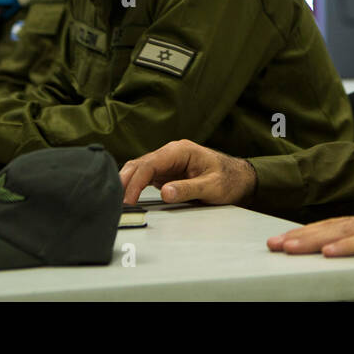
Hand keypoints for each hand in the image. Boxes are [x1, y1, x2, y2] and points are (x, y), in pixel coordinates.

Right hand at [117, 139, 256, 205]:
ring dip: (126, 183)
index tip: (129, 199)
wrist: (238, 178)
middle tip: (115, 202)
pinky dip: (133, 185)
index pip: (150, 164)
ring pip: (138, 169)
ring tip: (116, 201)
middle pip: (139, 164)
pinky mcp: (165, 173)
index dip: (136, 182)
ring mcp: (166, 162)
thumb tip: (165, 192)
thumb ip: (188, 189)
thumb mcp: (212, 187)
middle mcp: (170, 153)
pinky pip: (144, 176)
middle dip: (125, 181)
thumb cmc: (228, 179)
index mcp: (180, 150)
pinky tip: (126, 197)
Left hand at [267, 210, 353, 300]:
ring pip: (349, 229)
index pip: (334, 228)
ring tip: (293, 248)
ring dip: (318, 239)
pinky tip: (330, 253)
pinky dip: (350, 247)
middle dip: (303, 236)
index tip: (280, 243)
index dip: (306, 235)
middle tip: (276, 245)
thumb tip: (324, 282)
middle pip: (336, 226)